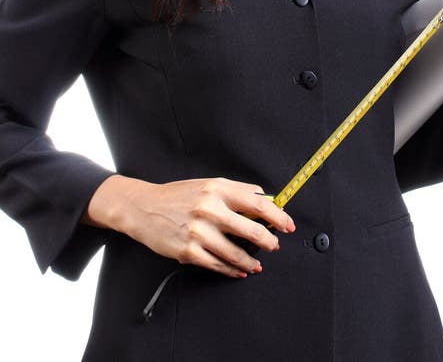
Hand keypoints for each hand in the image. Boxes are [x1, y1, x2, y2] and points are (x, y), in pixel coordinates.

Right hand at [84, 175, 294, 278]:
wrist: (144, 208)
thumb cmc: (178, 195)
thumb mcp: (207, 184)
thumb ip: (236, 190)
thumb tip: (264, 197)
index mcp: (217, 189)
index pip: (257, 203)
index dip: (277, 216)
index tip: (287, 224)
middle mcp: (209, 209)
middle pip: (250, 230)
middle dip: (268, 241)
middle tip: (275, 245)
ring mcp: (198, 232)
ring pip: (235, 252)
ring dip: (251, 261)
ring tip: (258, 264)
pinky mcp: (188, 251)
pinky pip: (217, 264)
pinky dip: (232, 270)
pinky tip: (239, 270)